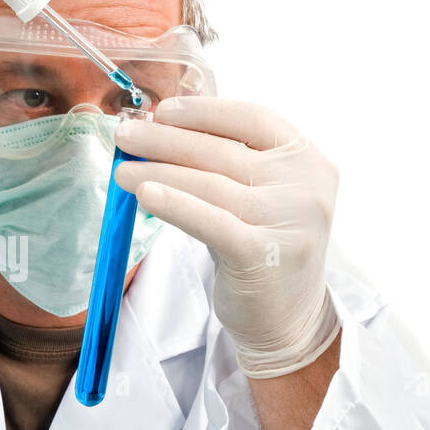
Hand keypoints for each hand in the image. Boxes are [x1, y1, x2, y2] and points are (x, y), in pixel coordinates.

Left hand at [114, 97, 341, 377]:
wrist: (288, 319)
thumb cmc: (262, 248)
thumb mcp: (259, 195)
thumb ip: (228, 162)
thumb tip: (160, 129)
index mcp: (308, 159)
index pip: (254, 119)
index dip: (205, 111)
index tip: (162, 110)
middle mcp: (306, 186)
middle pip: (224, 150)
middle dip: (166, 139)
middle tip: (125, 135)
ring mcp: (289, 220)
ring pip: (210, 184)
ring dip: (158, 171)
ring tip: (121, 170)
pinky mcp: (264, 254)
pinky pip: (209, 220)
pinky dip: (174, 204)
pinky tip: (144, 194)